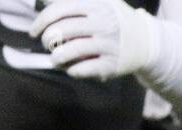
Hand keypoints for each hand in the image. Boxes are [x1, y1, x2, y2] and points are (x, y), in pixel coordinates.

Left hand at [30, 0, 159, 81]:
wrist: (147, 42)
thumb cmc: (115, 20)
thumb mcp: (100, 2)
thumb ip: (74, 0)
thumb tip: (43, 0)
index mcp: (97, 5)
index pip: (60, 10)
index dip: (42, 21)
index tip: (34, 31)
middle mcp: (103, 23)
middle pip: (63, 30)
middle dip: (48, 39)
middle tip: (47, 44)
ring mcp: (109, 45)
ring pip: (72, 51)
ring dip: (57, 56)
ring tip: (55, 58)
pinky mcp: (113, 64)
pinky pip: (84, 69)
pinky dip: (72, 70)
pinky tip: (71, 68)